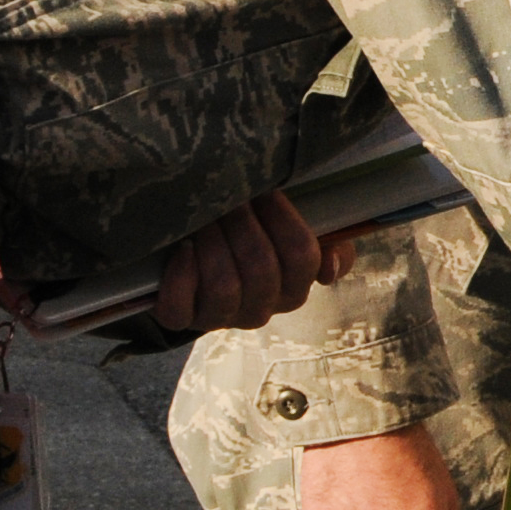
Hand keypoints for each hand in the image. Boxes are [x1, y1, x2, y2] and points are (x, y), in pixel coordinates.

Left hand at [152, 190, 326, 334]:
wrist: (200, 262)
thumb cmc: (254, 239)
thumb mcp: (294, 236)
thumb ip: (330, 244)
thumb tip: (330, 269)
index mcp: (293, 291)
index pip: (302, 257)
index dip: (283, 219)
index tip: (266, 190)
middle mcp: (260, 311)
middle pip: (261, 269)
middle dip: (243, 224)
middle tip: (230, 197)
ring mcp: (219, 319)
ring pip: (224, 287)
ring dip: (213, 243)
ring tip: (205, 216)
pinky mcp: (182, 319)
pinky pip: (181, 307)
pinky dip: (181, 274)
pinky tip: (184, 247)